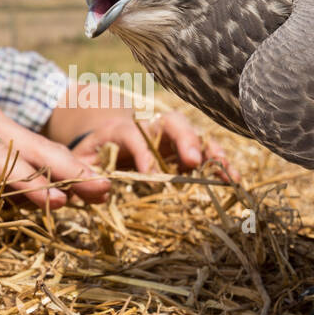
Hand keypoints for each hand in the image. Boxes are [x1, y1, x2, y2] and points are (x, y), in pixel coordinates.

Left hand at [68, 110, 239, 180]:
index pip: (133, 134)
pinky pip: (204, 153)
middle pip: (172, 123)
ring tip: (225, 171)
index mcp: (121, 129)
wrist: (105, 138)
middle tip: (193, 161)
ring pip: (194, 135)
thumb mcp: (81, 161)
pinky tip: (232, 179)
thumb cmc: (93, 154)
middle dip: (185, 140)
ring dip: (210, 152)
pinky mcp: (181, 150)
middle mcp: (150, 128)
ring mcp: (169, 138)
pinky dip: (218, 164)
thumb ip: (83, 173)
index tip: (148, 173)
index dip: (142, 152)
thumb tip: (99, 190)